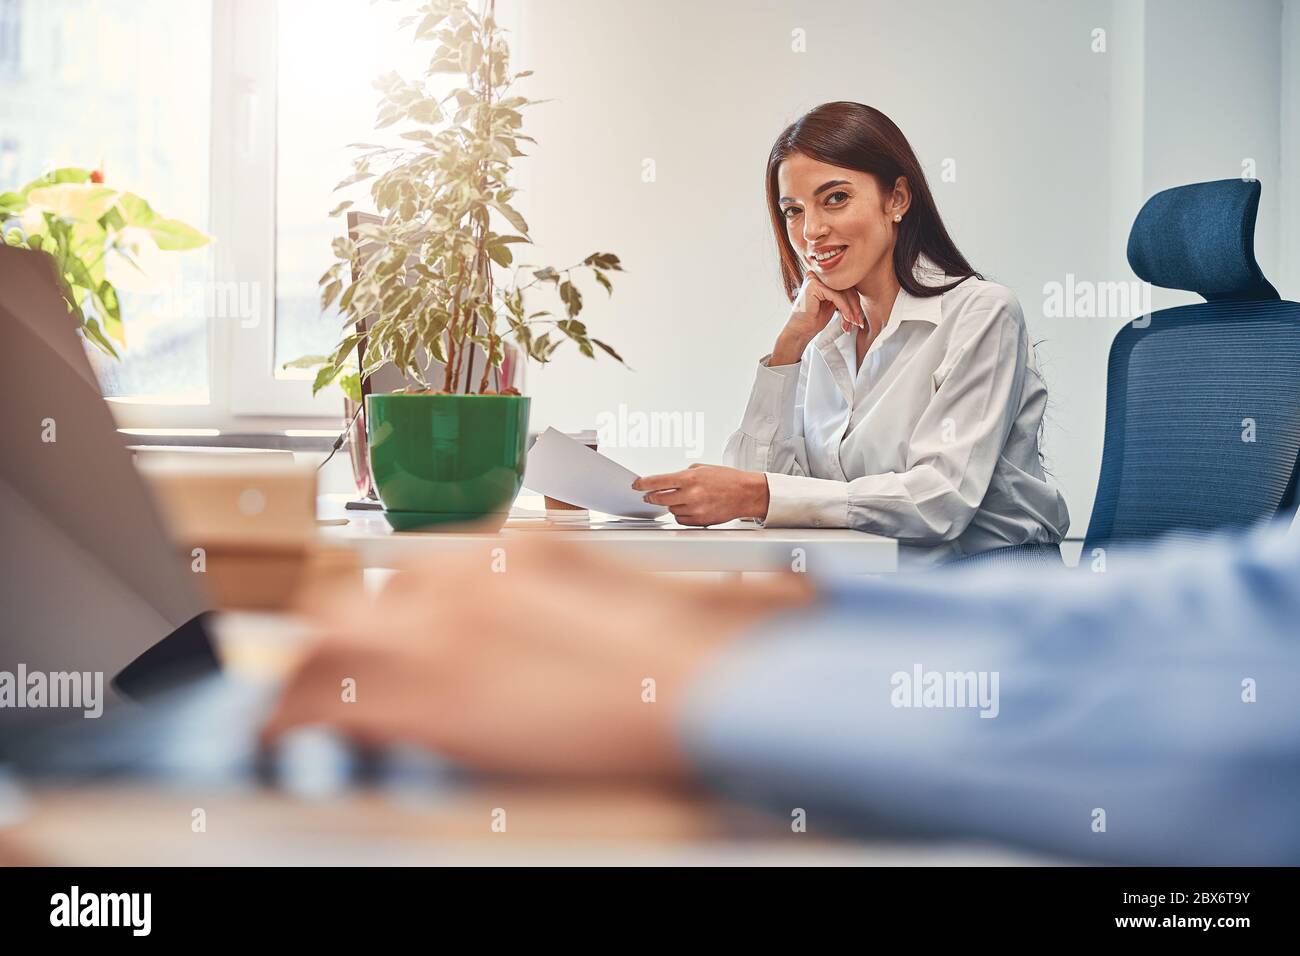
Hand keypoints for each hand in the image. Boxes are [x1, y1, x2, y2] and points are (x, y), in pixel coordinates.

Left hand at [261, 539, 813, 775]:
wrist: (701, 693)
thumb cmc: (671, 656)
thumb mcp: (607, 594)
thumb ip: (548, 588)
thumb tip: (514, 604)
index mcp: (510, 548)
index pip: (413, 565)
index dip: (385, 607)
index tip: (379, 631)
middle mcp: (464, 578)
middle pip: (359, 595)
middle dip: (338, 631)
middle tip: (328, 666)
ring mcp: (443, 633)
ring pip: (328, 636)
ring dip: (309, 669)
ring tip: (296, 705)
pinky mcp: (435, 701)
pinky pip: (328, 703)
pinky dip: (293, 719)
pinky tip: (282, 737)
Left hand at [632, 464, 769, 525]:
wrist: (746, 493)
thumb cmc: (727, 479)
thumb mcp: (703, 468)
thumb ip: (684, 474)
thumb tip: (668, 481)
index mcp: (689, 478)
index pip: (658, 481)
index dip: (643, 484)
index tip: (636, 485)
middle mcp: (691, 494)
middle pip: (659, 499)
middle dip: (652, 497)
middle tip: (649, 495)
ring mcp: (695, 510)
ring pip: (670, 510)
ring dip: (671, 505)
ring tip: (682, 498)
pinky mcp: (700, 521)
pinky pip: (681, 520)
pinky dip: (681, 514)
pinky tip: (688, 507)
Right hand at [771, 273, 864, 364]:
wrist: (800, 331)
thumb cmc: (814, 319)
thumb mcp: (833, 304)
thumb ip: (844, 295)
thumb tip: (864, 292)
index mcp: (822, 276)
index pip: (845, 284)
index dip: (855, 301)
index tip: (859, 316)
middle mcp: (817, 274)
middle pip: (845, 287)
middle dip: (855, 306)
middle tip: (859, 321)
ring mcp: (814, 278)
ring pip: (843, 292)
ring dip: (851, 309)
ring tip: (854, 322)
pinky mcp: (814, 285)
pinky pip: (837, 296)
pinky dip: (845, 309)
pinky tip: (847, 320)